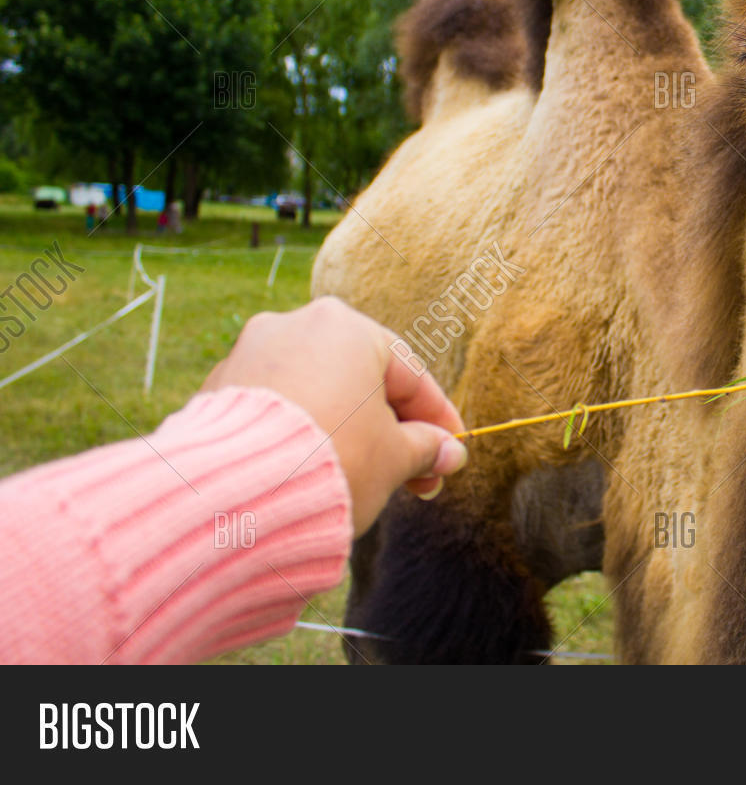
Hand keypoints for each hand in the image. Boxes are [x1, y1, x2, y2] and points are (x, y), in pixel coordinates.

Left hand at [200, 296, 467, 534]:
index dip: (438, 420)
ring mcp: (250, 354)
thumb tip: (448, 453)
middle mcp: (295, 325)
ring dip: (344, 431)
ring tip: (361, 477)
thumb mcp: (395, 458)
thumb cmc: (333, 461)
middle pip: (360, 381)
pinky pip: (277, 409)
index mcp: (348, 327)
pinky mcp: (217, 389)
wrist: (237, 495)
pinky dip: (300, 434)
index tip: (452, 452)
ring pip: (315, 393)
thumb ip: (425, 448)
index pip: (410, 376)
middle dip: (389, 430)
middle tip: (413, 476)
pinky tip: (312, 471)